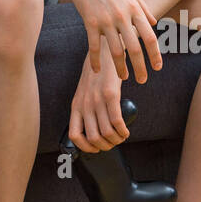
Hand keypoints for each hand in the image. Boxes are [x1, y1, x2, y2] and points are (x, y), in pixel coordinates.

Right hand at [60, 0, 162, 81]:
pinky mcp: (89, 22)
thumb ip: (143, 6)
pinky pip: (94, 46)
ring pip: (115, 50)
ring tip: (123, 78)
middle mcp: (122, 16)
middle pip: (135, 48)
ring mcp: (105, 20)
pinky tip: (96, 70)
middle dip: (140, 68)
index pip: (149, 37)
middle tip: (143, 81)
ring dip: (120, 68)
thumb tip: (155, 22)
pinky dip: (95, 60)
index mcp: (134, 8)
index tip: (157, 67)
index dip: (155, 54)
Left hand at [68, 37, 130, 152]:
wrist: (103, 52)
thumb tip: (94, 130)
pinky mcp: (110, 94)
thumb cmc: (96, 75)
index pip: (74, 136)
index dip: (86, 148)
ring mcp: (96, 100)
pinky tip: (126, 131)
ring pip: (106, 133)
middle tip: (114, 142)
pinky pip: (116, 121)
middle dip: (106, 146)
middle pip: (94, 138)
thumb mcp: (85, 93)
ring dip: (117, 140)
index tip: (96, 149)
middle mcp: (84, 105)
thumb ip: (86, 109)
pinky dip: (123, 131)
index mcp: (76, 106)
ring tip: (122, 136)